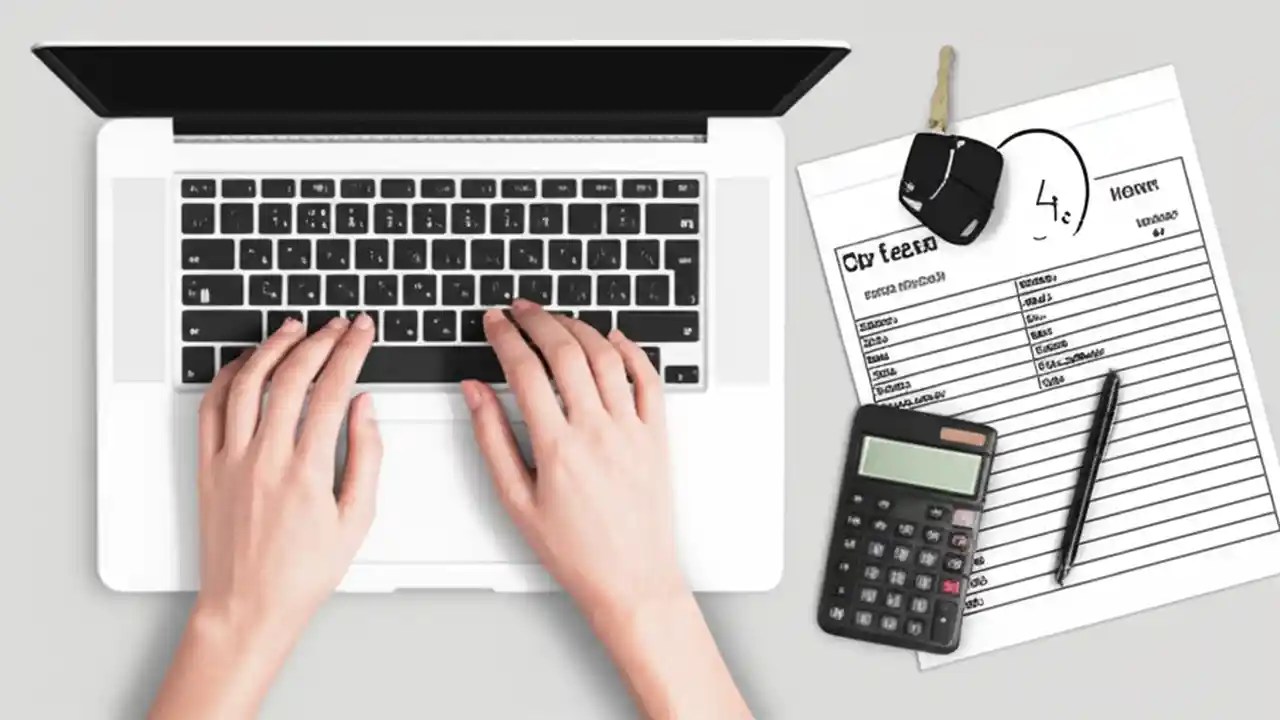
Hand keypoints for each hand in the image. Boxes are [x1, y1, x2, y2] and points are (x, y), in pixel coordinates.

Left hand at [150, 314, 381, 719]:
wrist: (248, 608)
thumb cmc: (302, 573)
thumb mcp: (357, 520)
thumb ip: (366, 457)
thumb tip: (366, 409)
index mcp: (306, 471)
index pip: (333, 390)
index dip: (350, 351)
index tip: (361, 331)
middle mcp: (264, 459)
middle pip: (291, 377)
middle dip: (319, 340)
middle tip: (336, 325)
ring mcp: (230, 461)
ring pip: (247, 383)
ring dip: (272, 348)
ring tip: (293, 329)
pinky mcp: (207, 468)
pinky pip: (211, 408)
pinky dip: (228, 377)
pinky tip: (245, 364)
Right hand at [462, 300, 682, 619]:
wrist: (631, 580)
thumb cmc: (575, 551)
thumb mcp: (517, 501)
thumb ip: (492, 440)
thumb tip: (475, 392)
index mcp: (557, 448)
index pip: (525, 370)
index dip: (505, 336)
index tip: (494, 321)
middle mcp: (597, 432)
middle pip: (566, 351)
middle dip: (538, 319)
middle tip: (520, 308)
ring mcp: (631, 430)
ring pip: (607, 356)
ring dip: (579, 327)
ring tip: (557, 318)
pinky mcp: (656, 436)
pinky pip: (648, 379)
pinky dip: (631, 351)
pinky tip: (613, 338)